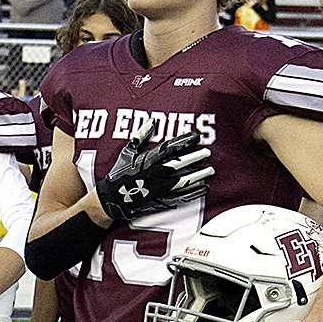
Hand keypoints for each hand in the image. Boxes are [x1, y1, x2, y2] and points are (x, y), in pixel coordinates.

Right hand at [96, 129, 213, 223]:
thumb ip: (140, 137)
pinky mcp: (160, 200)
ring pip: (182, 181)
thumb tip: (152, 121)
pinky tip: (204, 187)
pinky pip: (180, 197)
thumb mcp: (127, 152)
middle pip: (178, 164)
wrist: (112, 198)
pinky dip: (193, 193)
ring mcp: (158, 188)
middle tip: (207, 153)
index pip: (169, 148)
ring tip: (210, 169)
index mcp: (146, 160)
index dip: (183, 142)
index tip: (196, 137)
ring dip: (198, 175)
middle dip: (194, 158)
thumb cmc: (120, 173)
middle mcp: (154, 174)